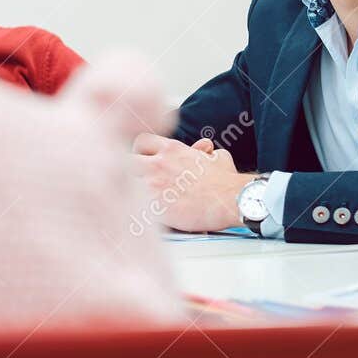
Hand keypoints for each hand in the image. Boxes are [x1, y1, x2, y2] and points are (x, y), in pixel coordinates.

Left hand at [132, 133, 251, 232]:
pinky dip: (135, 210)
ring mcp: (153, 184)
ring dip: (130, 190)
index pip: (141, 142)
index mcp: (171, 150)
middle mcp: (158, 164)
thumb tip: (207, 151)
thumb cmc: (226, 183)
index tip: (144, 162)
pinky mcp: (153, 206)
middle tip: (138, 182)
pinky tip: (142, 215)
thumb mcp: (218, 158)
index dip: (140, 152)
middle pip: (126, 160)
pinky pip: (132, 205)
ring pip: (125, 182)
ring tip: (137, 199)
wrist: (232, 200)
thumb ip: (207, 153)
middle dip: (129, 171)